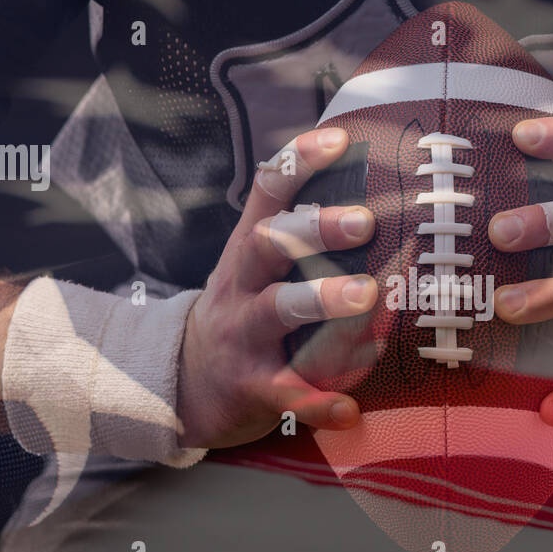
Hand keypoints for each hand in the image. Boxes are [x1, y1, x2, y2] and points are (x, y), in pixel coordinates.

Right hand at [177, 127, 377, 448]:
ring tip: (368, 295)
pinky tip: (351, 411)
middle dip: (315, 229)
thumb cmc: (242, 314)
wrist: (181, 385)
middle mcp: (243, 285)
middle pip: (271, 245)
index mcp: (249, 250)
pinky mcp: (251, 386)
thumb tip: (371, 194)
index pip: (268, 192)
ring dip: (322, 300)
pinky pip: (288, 393)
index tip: (339, 140)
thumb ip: (302, 235)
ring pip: (277, 311)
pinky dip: (319, 403)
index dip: (299, 162)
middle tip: (364, 221)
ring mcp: (244, 335)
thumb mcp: (256, 268)